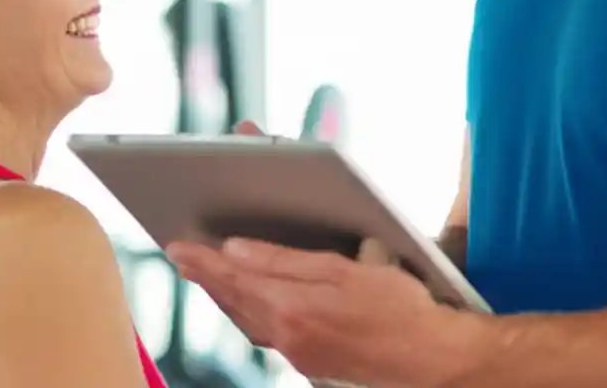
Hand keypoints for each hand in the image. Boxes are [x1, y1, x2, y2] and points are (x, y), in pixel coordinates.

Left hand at [167, 237, 468, 386]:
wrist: (429, 356)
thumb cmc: (397, 308)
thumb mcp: (343, 270)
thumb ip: (284, 260)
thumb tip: (236, 250)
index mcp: (292, 307)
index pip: (233, 278)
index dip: (202, 261)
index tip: (177, 247)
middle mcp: (286, 334)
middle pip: (234, 300)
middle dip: (207, 276)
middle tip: (182, 256)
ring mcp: (297, 351)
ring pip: (247, 319)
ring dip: (225, 295)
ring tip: (207, 274)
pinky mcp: (310, 360)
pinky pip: (265, 332)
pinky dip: (249, 311)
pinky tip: (250, 301)